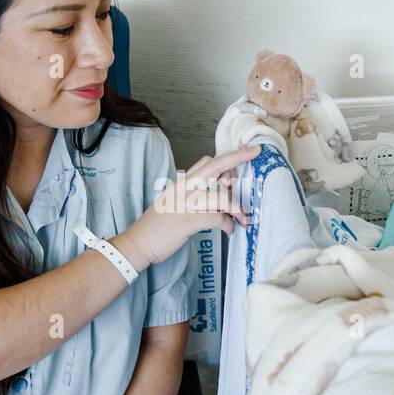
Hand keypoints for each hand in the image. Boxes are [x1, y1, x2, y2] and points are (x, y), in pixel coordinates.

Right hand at [121, 145, 261, 265]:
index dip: (226, 158)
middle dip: (238, 157)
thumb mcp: (173, 203)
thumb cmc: (156, 227)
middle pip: (215, 166)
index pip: (206, 162)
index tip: (243, 153)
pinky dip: (228, 224)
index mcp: (181, 183)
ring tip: (243, 219)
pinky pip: (217, 218)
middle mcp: (184, 188)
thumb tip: (218, 196)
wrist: (137, 243)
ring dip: (238, 208)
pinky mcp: (187, 221)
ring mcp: (186, 203)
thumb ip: (192, 196)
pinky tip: (229, 230)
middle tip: (256, 152)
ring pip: (221, 197)